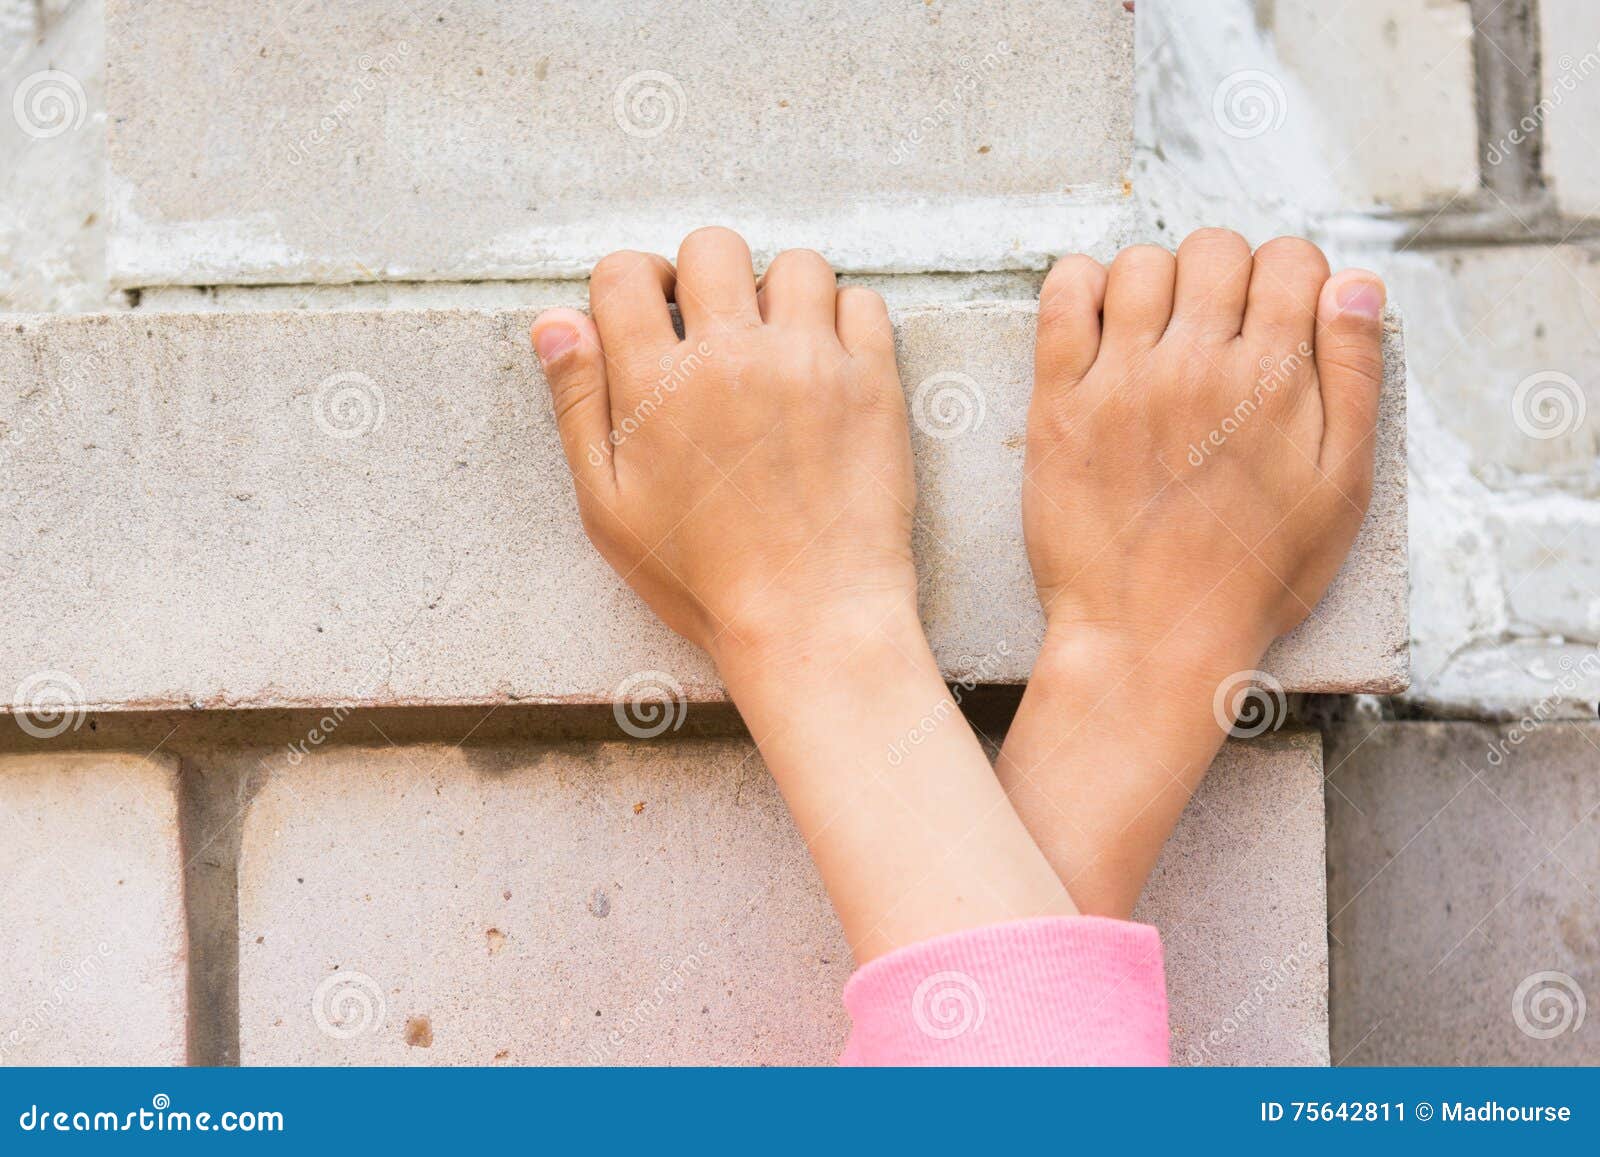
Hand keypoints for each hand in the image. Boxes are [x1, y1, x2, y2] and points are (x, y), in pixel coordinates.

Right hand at [535, 228, 1075, 960]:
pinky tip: (828, 369)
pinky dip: (845, 323)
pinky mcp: (872, 381)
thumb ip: (578, 404)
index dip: (633, 287)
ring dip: (781, 295)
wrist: (812, 622)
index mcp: (656, 382)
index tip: (654, 322)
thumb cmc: (703, 580)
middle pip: (711, 246)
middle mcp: (732, 356)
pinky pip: (863, 302)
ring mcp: (808, 362)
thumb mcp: (608, 508)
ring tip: (779, 350)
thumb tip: (556, 321)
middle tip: (716, 333)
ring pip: (795, 264)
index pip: (625, 272)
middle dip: (705, 278)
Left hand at [998, 230, 1385, 916]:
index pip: (1292, 261)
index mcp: (1274, 381)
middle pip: (1215, 249)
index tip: (1275, 318)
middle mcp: (1197, 367)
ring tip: (1157, 333)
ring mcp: (1121, 382)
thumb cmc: (1251, 578)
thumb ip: (1354, 378)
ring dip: (1154, 282)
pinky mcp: (1059, 404)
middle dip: (1226, 276)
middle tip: (1216, 330)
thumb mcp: (1341, 488)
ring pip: (1140, 262)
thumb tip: (1355, 285)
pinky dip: (1080, 285)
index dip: (1291, 280)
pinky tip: (1098, 320)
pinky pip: (1063, 296)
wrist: (1151, 642)